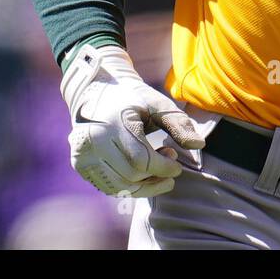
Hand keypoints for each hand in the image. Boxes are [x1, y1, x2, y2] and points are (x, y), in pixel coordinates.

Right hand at [60, 43, 204, 196]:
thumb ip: (178, 123)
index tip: (177, 165)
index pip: (142, 161)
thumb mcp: (157, 103)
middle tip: (168, 161)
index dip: (164, 168)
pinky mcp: (80, 164)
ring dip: (143, 185)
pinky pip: (108, 186)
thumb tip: (199, 145)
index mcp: (115, 124)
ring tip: (156, 169)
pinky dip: (127, 186)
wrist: (96, 92)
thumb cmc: (132, 98)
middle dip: (156, 176)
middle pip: (131, 176)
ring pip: (118, 186)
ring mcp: (84, 154)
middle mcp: (95, 141)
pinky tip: (139, 173)